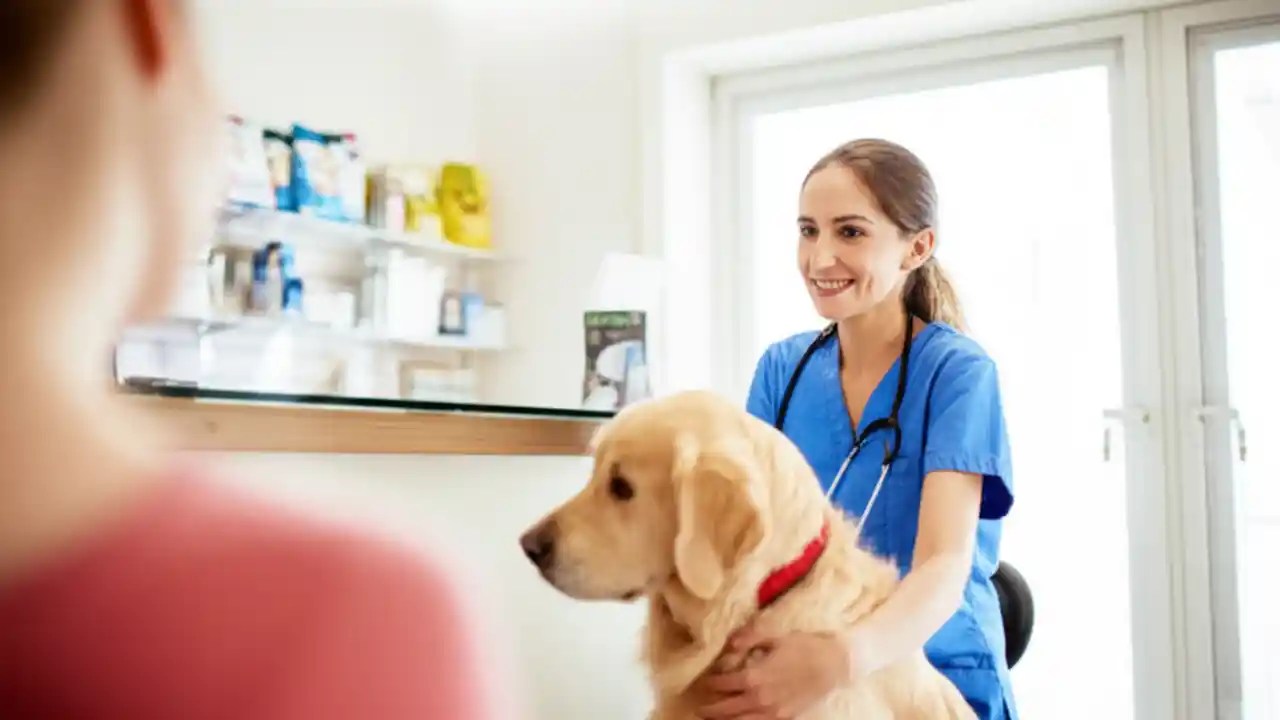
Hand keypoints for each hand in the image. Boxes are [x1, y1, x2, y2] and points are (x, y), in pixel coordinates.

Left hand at [695, 624, 855, 718]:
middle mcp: (759, 698)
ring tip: (712, 719)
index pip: (723, 684)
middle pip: (727, 708)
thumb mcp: (774, 635)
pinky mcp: (783, 717)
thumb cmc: (804, 646)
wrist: (834, 664)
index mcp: (754, 676)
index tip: (705, 681)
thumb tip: (729, 643)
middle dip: (711, 708)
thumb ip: (748, 637)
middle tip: (699, 707)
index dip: (711, 683)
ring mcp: (772, 712)